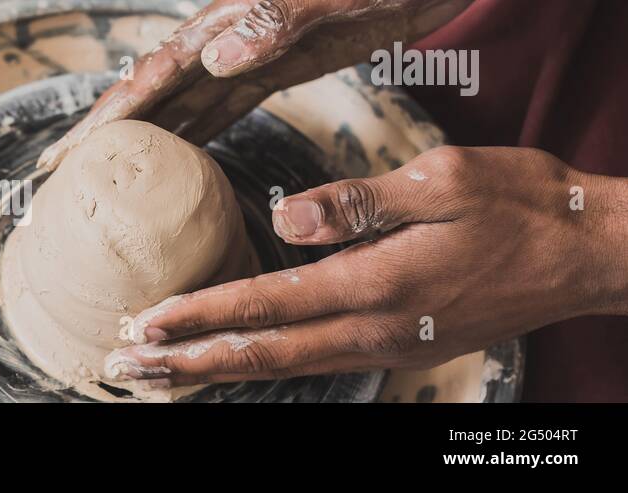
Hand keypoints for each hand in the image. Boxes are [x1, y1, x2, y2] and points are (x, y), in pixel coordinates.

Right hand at [38, 0, 470, 170]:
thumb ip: (275, 20)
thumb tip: (216, 56)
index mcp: (228, 24)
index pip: (154, 74)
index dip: (110, 115)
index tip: (70, 150)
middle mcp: (227, 41)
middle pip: (151, 92)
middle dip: (103, 131)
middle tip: (54, 169)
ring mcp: (249, 55)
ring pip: (180, 103)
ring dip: (141, 137)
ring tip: (100, 173)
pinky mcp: (277, 66)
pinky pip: (221, 107)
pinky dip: (193, 132)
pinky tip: (177, 156)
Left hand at [104, 146, 627, 386]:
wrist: (589, 253)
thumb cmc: (520, 205)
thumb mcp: (444, 181)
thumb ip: (360, 203)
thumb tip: (288, 220)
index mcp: (377, 284)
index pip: (266, 306)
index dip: (199, 316)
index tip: (144, 322)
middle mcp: (375, 329)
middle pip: (261, 355)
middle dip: (187, 362)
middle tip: (124, 366)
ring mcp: (388, 345)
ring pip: (284, 367)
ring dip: (216, 370)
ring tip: (160, 372)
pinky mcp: (400, 344)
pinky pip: (314, 362)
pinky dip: (262, 367)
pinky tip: (234, 361)